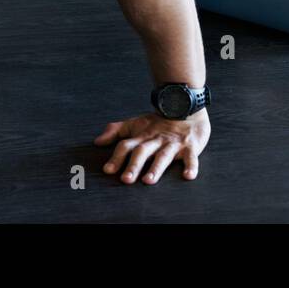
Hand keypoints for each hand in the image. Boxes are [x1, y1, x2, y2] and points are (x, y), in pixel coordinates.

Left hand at [93, 108, 209, 183]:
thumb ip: (115, 131)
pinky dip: (191, 166)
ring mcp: (173, 144)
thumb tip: (97, 142)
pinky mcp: (190, 147)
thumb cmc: (157, 122)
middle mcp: (156, 140)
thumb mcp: (135, 123)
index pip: (126, 146)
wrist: (184, 107)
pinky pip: (191, 157)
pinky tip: (188, 176)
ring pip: (163, 156)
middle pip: (143, 152)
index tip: (108, 170)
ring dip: (156, 168)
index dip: (116, 157)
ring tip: (148, 181)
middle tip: (126, 180)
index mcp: (142, 136)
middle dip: (134, 165)